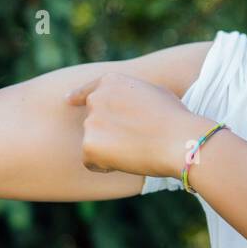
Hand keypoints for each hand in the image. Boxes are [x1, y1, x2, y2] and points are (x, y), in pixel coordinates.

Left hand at [65, 72, 212, 178]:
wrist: (178, 139)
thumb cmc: (175, 118)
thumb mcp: (155, 92)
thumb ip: (132, 94)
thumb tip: (129, 104)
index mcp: (112, 81)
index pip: (88, 90)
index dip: (78, 97)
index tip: (69, 102)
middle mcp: (97, 98)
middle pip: (93, 121)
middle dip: (107, 132)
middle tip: (133, 141)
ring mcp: (91, 122)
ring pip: (92, 142)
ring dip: (107, 149)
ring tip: (135, 149)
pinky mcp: (89, 146)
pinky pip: (91, 161)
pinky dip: (104, 166)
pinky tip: (126, 161)